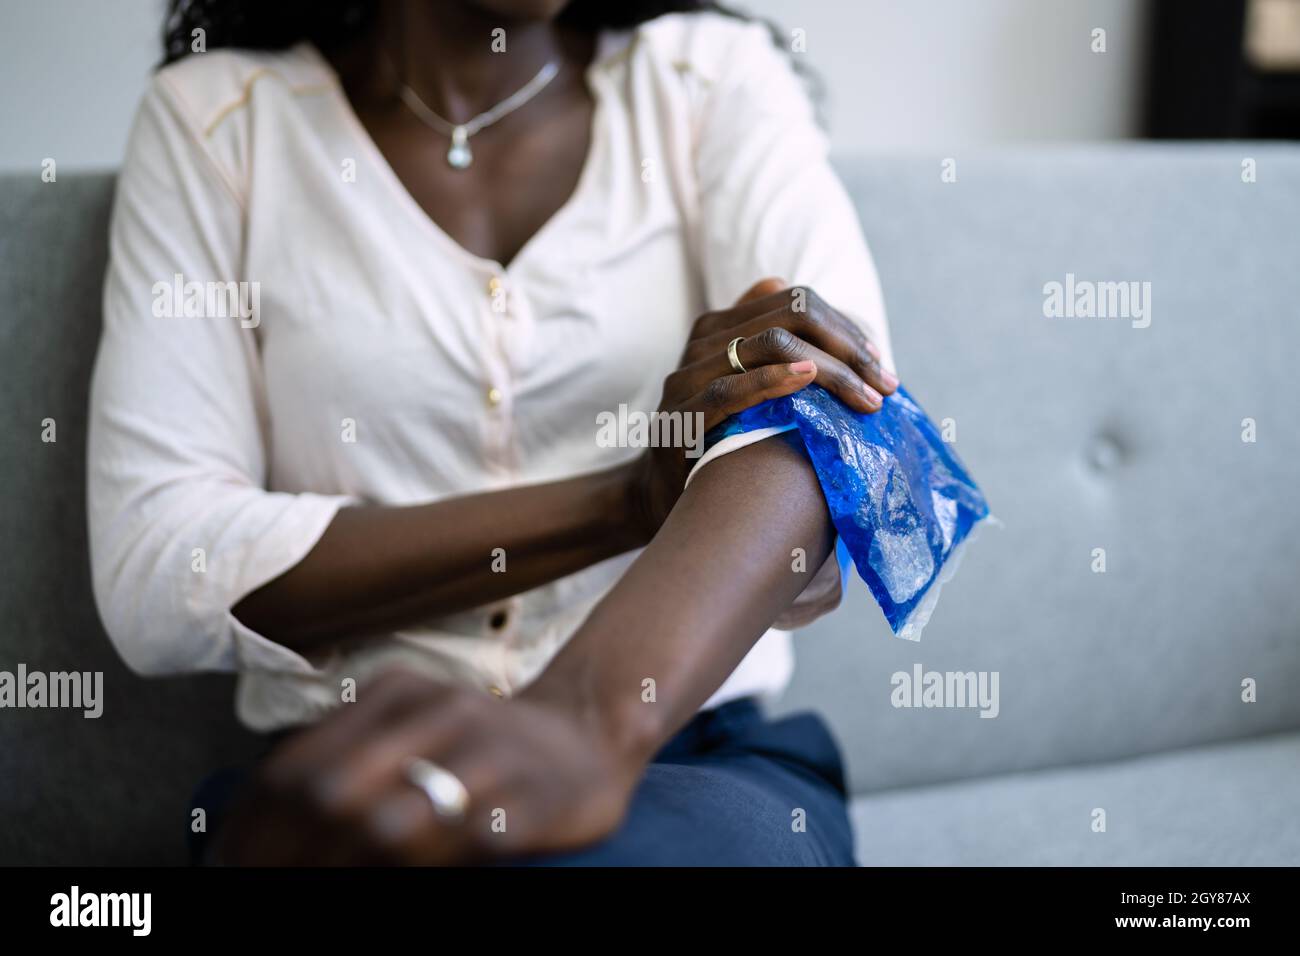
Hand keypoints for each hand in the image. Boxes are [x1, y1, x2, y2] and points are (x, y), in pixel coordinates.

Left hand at [214, 669, 637, 865]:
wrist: (586, 739)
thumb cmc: (478, 752)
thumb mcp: (408, 737)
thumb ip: (344, 767)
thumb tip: (252, 839)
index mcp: (394, 693)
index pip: (292, 767)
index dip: (250, 833)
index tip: (230, 873)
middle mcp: (436, 711)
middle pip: (330, 794)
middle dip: (288, 862)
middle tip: (273, 894)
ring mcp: (486, 753)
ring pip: (389, 826)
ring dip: (345, 875)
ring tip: (328, 898)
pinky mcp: (529, 801)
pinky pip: (458, 850)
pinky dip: (420, 878)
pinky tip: (403, 889)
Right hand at [629, 277, 897, 534]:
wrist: (659, 492)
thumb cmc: (718, 437)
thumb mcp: (746, 385)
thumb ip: (773, 346)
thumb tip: (795, 297)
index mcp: (722, 326)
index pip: (797, 301)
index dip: (846, 328)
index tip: (879, 366)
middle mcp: (703, 340)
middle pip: (790, 316)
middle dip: (847, 349)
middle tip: (885, 387)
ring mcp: (687, 376)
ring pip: (768, 344)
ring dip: (829, 370)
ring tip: (865, 399)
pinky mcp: (679, 417)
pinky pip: (729, 391)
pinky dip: (772, 380)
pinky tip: (807, 382)